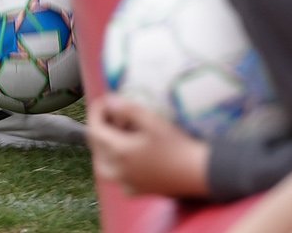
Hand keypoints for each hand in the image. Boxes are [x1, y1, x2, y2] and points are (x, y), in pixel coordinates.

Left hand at [85, 95, 210, 198]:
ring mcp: (126, 183)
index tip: (105, 100)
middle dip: (99, 127)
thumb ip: (128, 109)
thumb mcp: (153, 122)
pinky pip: (117, 179)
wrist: (197, 173)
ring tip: (116, 134)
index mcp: (119, 152)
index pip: (94, 129)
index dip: (96, 112)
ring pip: (102, 165)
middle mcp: (118, 170)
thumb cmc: (177, 146)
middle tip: (111, 114)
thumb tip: (109, 101)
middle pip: (95, 147)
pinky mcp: (136, 191)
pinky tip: (128, 158)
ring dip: (103, 148)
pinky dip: (116, 166)